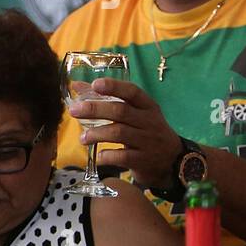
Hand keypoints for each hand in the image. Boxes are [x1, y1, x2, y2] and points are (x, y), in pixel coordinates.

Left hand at [69, 77, 181, 191]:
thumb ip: (107, 100)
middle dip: (95, 109)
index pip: (132, 92)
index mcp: (147, 106)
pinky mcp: (143, 160)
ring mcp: (148, 141)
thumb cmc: (146, 131)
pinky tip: (99, 156)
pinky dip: (107, 156)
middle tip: (74, 110)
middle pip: (121, 111)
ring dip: (96, 134)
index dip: (114, 87)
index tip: (95, 84)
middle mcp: (149, 121)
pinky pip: (122, 157)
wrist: (172, 160)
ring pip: (120, 133)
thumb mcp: (134, 114)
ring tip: (83, 138)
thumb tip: (77, 85)